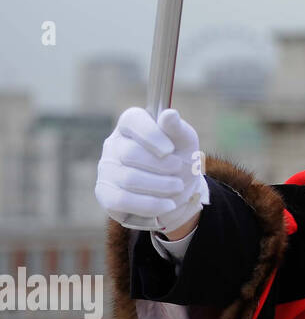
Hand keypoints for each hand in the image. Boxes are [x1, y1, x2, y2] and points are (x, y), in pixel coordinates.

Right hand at [95, 107, 209, 233]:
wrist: (178, 192)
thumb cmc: (180, 159)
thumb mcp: (185, 142)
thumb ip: (177, 128)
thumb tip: (169, 114)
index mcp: (131, 125)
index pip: (132, 121)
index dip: (151, 135)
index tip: (170, 150)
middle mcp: (113, 144)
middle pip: (130, 153)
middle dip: (162, 165)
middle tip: (179, 169)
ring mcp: (106, 169)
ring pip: (129, 178)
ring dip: (161, 186)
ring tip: (178, 187)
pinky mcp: (105, 193)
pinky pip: (122, 200)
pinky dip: (150, 204)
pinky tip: (168, 204)